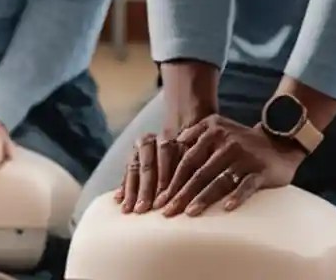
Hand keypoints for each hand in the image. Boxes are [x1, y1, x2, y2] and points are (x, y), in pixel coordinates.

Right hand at [113, 60, 219, 212]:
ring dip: (133, 189)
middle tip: (145, 209)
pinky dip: (124, 185)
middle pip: (148, 163)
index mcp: (173, 135)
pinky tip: (117, 200)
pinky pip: (127, 170)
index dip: (165, 177)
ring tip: (131, 210)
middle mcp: (154, 138)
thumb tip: (218, 186)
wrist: (190, 124)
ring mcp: (141, 145)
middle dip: (146, 188)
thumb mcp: (207, 150)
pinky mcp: (133, 154)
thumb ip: (207, 162)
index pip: (166, 154)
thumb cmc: (204, 147)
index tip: (164, 198)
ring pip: (135, 166)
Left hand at [158, 114, 304, 217]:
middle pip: (199, 172)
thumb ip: (194, 134)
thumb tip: (170, 148)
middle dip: (181, 194)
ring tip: (189, 212)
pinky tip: (226, 208)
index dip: (171, 180)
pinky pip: (247, 185)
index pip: (187, 159)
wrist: (280, 143)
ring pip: (219, 180)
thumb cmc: (241, 141)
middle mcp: (227, 141)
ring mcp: (245, 156)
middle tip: (167, 212)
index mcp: (213, 131)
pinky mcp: (261, 170)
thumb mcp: (218, 128)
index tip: (158, 199)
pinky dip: (237, 196)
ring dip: (203, 198)